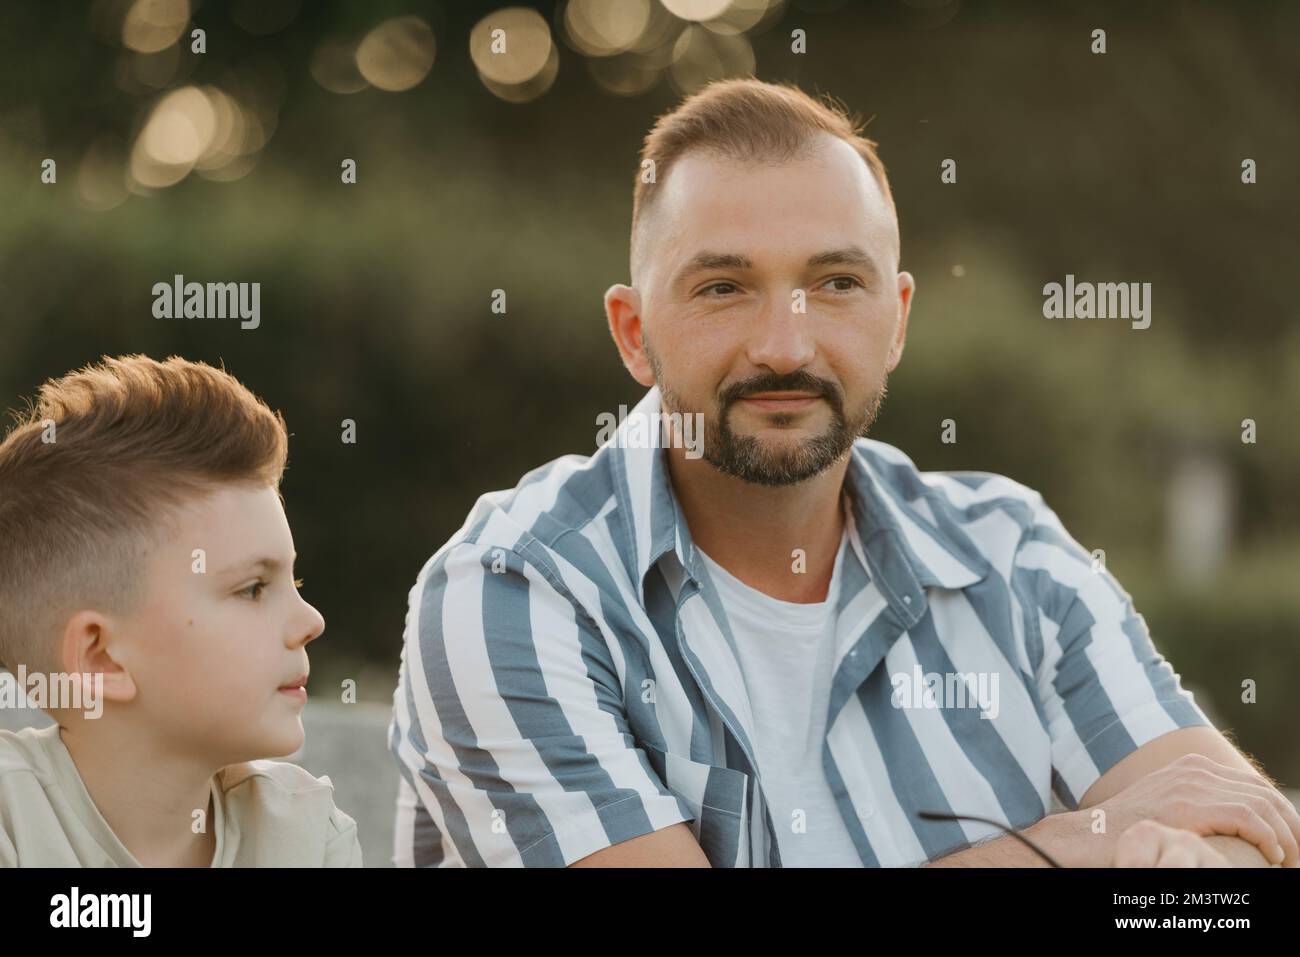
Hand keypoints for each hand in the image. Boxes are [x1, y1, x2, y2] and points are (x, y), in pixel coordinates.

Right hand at [1095, 753, 1298, 866]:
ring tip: (1289, 862)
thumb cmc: (1127, 830)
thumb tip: (1232, 821)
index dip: (1282, 814)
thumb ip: (1196, 801)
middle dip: (1291, 826)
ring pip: (1263, 805)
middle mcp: (1194, 769)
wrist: (1090, 835)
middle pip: (1264, 792)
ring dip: (1286, 837)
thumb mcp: (1166, 805)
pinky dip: (1270, 839)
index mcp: (1191, 766)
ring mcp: (1191, 786)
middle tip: (1298, 855)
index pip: (1254, 785)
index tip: (1291, 842)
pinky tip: (1272, 857)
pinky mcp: (1189, 807)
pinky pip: (1248, 818)